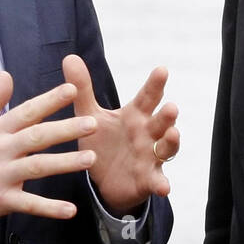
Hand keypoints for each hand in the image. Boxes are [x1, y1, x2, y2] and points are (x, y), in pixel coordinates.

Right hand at [0, 71, 99, 231]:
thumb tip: (7, 74)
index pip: (26, 111)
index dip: (49, 100)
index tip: (72, 90)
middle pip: (37, 136)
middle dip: (66, 129)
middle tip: (93, 123)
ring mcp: (0, 176)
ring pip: (37, 167)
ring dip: (65, 163)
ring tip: (91, 159)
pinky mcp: (0, 201)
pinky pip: (29, 204)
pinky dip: (49, 208)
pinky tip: (70, 210)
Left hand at [62, 54, 178, 215]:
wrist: (103, 179)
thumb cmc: (103, 141)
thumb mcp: (90, 115)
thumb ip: (83, 89)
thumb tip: (70, 56)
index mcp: (135, 115)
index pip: (147, 97)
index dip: (155, 84)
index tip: (161, 69)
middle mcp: (147, 134)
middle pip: (160, 122)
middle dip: (166, 115)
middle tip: (171, 107)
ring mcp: (150, 156)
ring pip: (166, 148)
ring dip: (171, 142)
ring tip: (173, 135)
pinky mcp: (147, 179)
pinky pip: (157, 180)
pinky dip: (161, 183)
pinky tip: (164, 187)